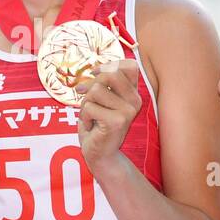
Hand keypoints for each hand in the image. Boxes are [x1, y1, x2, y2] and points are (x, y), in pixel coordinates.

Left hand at [74, 58, 142, 179]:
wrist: (100, 154)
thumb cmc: (98, 127)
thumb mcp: (101, 101)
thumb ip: (102, 85)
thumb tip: (93, 70)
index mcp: (133, 94)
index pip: (129, 66)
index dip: (109, 65)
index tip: (94, 73)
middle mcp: (135, 101)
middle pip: (110, 75)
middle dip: (91, 85)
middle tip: (85, 98)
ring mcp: (128, 111)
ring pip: (96, 91)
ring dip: (86, 104)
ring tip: (91, 117)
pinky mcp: (117, 121)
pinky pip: (89, 107)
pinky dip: (84, 117)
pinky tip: (92, 127)